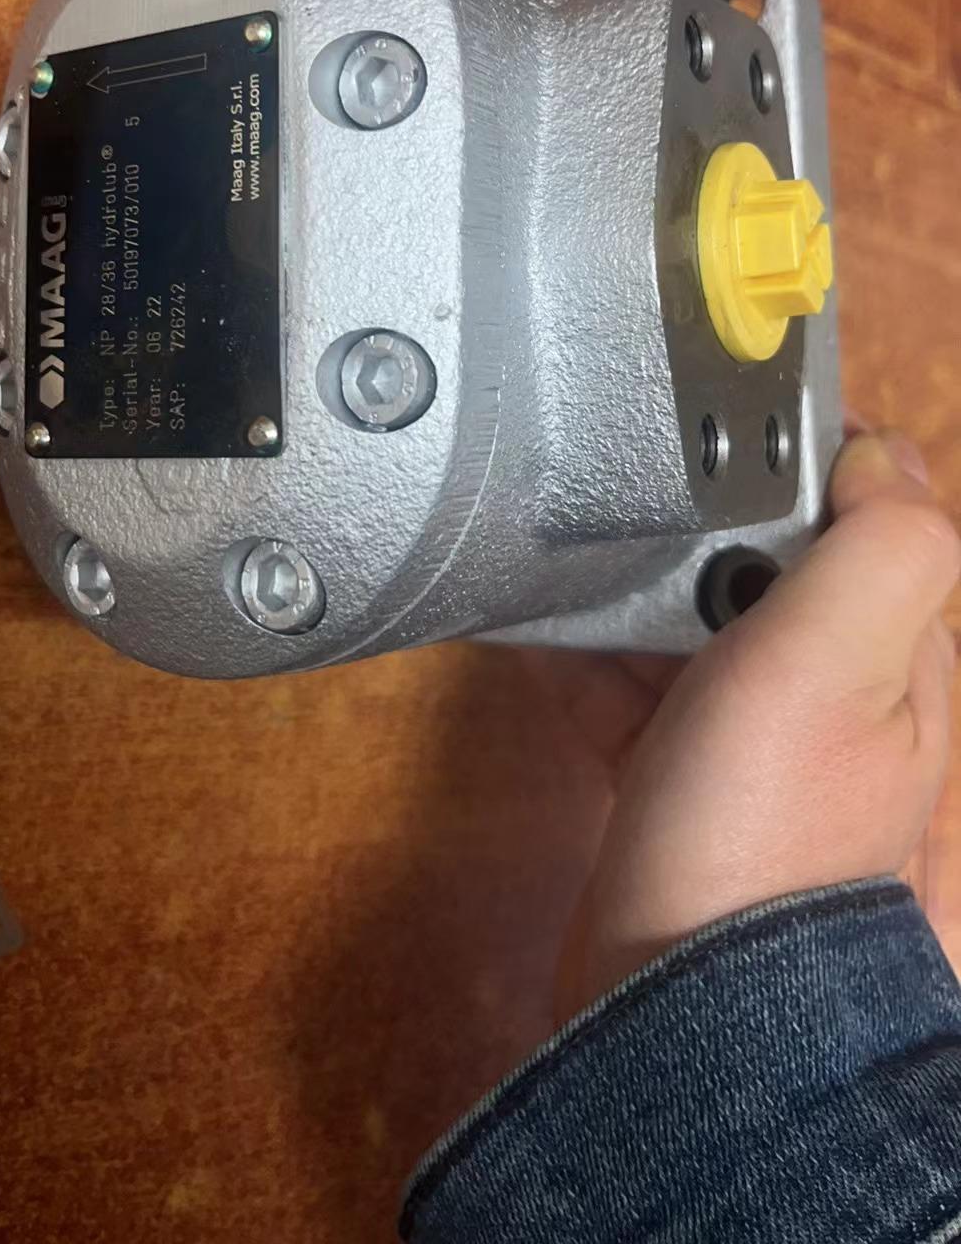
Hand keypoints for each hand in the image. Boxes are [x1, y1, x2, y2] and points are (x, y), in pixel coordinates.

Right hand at [553, 430, 960, 1018]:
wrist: (675, 1008)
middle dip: (703, 528)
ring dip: (633, 591)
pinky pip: (631, 694)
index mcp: (900, 663)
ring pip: (694, 629)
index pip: (871, 521)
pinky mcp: (678, 786)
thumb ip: (884, 548)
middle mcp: (841, 700)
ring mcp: (757, 749)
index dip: (808, 463)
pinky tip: (534, 634)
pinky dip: (587, 663)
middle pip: (772, 568)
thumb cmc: (760, 828)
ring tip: (566, 551)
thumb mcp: (837, 663)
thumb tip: (884, 451)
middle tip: (632, 495)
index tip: (726, 426)